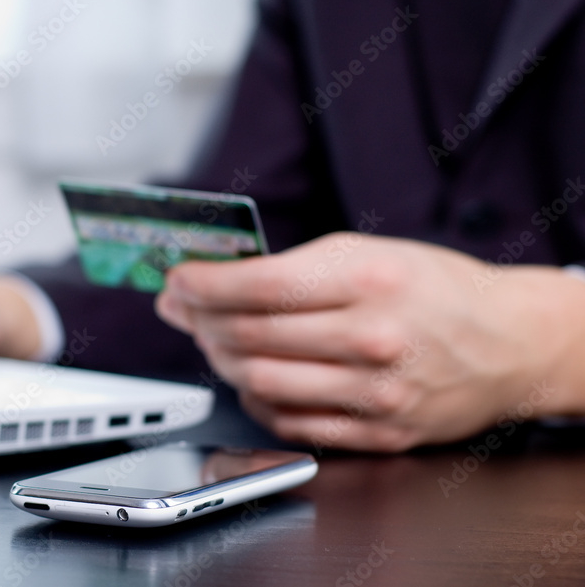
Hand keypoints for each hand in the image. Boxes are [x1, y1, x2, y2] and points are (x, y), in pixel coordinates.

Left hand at [155, 233, 584, 450]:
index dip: (201, 285)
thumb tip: (209, 281)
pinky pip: (289, 422)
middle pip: (249, 336)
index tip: (178, 280)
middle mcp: (372, 338)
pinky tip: (254, 376)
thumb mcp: (365, 253)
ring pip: (260, 382)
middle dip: (200, 321)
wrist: (508, 344)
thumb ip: (286, 267)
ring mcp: (376, 393)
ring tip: (217, 339)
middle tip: (186, 309)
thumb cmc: (433, 290)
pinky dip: (257, 399)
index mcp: (367, 280)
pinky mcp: (378, 432)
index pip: (257, 286)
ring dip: (222, 359)